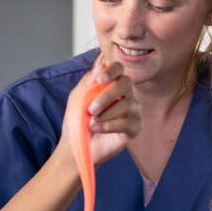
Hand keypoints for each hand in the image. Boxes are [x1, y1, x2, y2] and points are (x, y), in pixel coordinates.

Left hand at [58, 54, 140, 170]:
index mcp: (112, 84)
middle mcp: (126, 94)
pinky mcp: (135, 128)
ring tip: (90, 122)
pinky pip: (128, 122)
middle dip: (107, 95)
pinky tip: (97, 128)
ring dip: (106, 114)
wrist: (76, 146)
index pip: (119, 68)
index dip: (112, 71)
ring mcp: (133, 110)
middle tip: (91, 109)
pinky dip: (110, 125)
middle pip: (126, 83)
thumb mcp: (78, 98)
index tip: (100, 80)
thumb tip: (99, 65)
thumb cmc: (77, 121)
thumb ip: (89, 82)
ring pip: (127, 104)